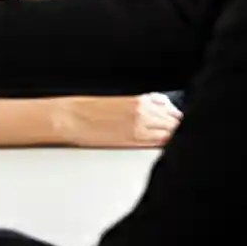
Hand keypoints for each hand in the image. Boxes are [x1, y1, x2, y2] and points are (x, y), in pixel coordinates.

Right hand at [51, 93, 181, 147]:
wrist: (69, 119)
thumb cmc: (86, 110)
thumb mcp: (117, 101)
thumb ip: (141, 104)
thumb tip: (159, 108)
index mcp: (138, 101)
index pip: (170, 108)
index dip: (175, 115)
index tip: (175, 119)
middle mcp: (142, 113)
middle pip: (174, 121)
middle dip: (177, 126)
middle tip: (175, 130)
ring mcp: (140, 128)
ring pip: (170, 133)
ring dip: (172, 135)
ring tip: (168, 138)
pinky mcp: (133, 142)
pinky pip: (159, 143)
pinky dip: (164, 143)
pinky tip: (162, 144)